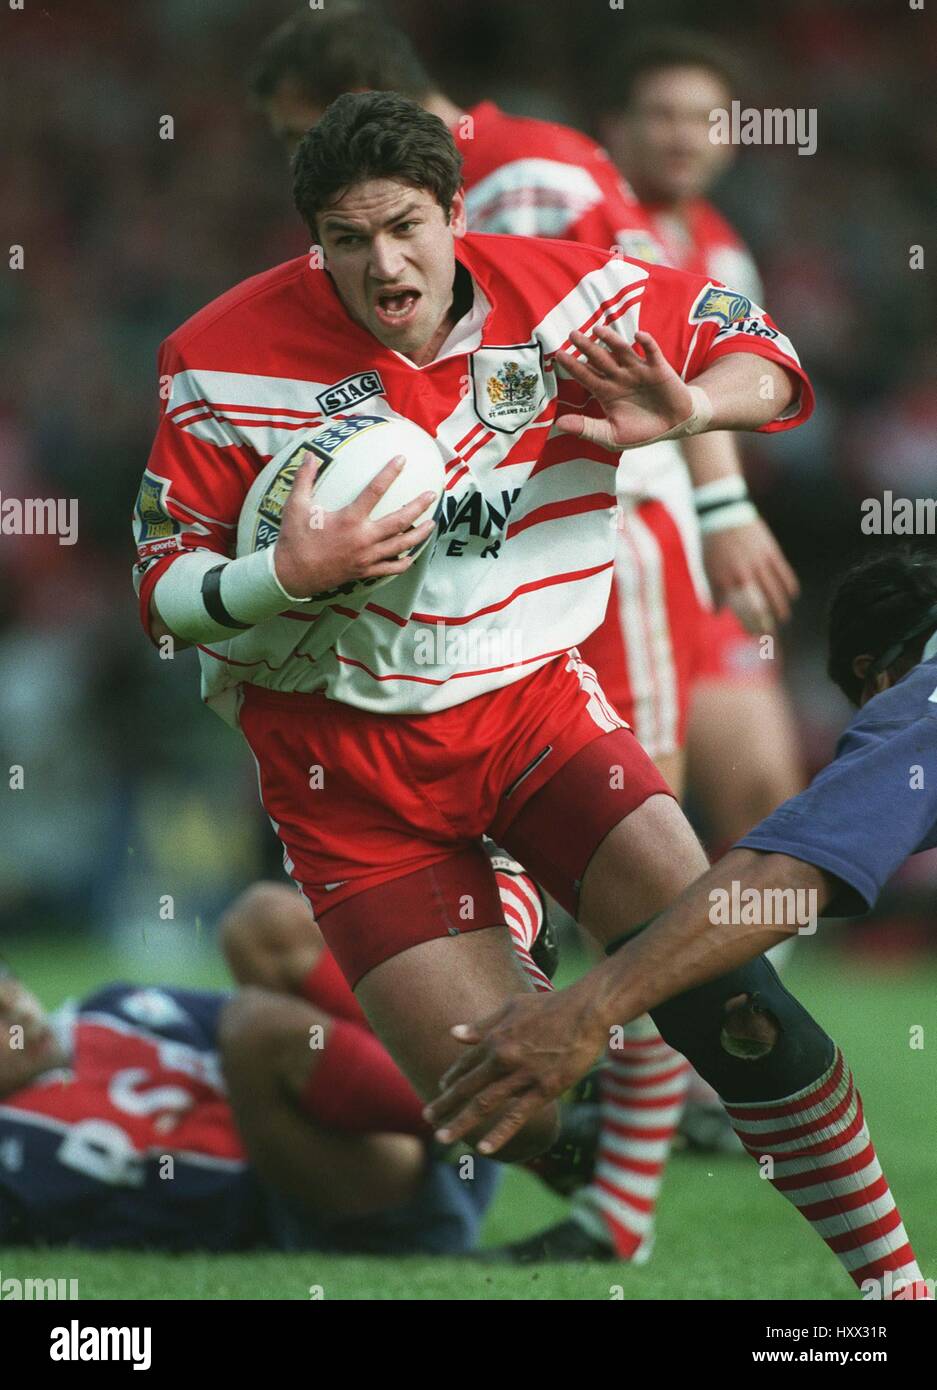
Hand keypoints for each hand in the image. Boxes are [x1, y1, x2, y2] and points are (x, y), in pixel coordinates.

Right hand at [273, 453, 435, 599]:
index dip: (389, 473)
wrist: (292, 576)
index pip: (375, 492)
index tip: (402, 460)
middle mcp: (363, 539)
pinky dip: (404, 562)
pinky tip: (411, 555)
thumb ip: (305, 478)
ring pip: (401, 546)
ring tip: (432, 524)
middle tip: (432, 495)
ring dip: (419, 534)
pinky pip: (391, 569)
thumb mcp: (296, 506)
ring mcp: (366, 557)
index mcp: (349, 520)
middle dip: (418, 507)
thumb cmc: (294, 539)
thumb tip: (309, 454)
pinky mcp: (365, 572)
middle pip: (399, 521)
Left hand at [423, 983, 607, 1154]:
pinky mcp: (544, 1089)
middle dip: (445, 1104)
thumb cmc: (552, 1005)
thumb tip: (454, 1034)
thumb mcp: (512, 1007)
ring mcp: (523, 1075)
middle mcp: (503, 1057)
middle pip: (467, 1086)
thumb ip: (483, 1024)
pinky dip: (499, 1134)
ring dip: (461, 1122)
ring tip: (442, 1138)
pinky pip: (517, 1116)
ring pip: (485, 1104)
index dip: (451, 1078)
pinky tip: (483, 1149)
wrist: (587, 1010)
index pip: (466, 1063)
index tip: (440, 1088)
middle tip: (427, 1118)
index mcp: (495, 1037)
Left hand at [554, 327, 694, 450]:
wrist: (674, 426)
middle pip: (600, 359)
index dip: (573, 366)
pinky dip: (646, 343)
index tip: (558, 355)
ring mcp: (638, 370)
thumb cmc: (641, 431)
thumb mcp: (611, 435)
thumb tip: (559, 423)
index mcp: (606, 391)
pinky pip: (652, 352)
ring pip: (622, 351)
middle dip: (587, 347)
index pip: (586, 375)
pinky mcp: (658, 369)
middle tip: (572, 334)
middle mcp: (619, 377)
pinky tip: (638, 335)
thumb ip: (586, 428)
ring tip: (598, 330)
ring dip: (611, 340)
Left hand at [703, 516, 798, 632]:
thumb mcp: (705, 569)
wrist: (721, 513)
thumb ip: (712, 593)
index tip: (754, 636)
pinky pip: (785, 575)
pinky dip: (789, 588)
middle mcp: (744, 575)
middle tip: (772, 632)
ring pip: (776, 593)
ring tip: (783, 618)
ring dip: (781, 609)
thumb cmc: (710, 544)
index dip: (751, 626)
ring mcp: (759, 564)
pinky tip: (791, 596)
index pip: (742, 612)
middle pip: (763, 607)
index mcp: (726, 581)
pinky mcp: (771, 552)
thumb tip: (717, 614)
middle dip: (769, 623)